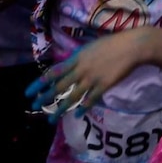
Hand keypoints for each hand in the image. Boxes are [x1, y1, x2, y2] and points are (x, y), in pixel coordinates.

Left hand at [28, 30, 151, 114]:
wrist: (133, 46)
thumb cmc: (113, 43)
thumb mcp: (90, 47)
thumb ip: (79, 57)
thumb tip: (67, 66)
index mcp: (77, 58)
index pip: (53, 72)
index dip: (39, 83)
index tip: (28, 92)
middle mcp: (81, 70)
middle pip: (60, 87)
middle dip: (46, 98)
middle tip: (36, 107)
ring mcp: (92, 78)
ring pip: (73, 97)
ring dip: (61, 109)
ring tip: (52, 118)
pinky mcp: (104, 85)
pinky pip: (91, 100)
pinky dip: (83, 108)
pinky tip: (77, 114)